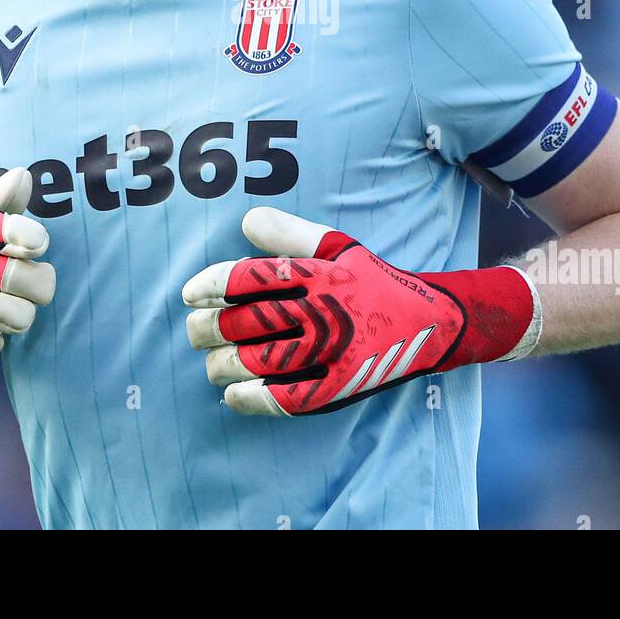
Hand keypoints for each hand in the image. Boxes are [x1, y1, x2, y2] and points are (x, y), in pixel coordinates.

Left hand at [182, 208, 540, 415]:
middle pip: (248, 322)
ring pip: (260, 361)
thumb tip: (245, 221)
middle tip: (195, 329)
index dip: (212, 285)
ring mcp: (335, 352)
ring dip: (224, 364)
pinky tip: (232, 395)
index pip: (251, 278)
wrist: (430, 322)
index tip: (189, 294)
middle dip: (210, 327)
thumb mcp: (339, 247)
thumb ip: (291, 234)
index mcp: (321, 274)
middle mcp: (326, 311)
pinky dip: (254, 399)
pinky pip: (288, 399)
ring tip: (211, 361)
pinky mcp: (342, 387)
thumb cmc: (373, 281)